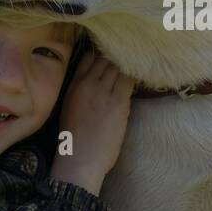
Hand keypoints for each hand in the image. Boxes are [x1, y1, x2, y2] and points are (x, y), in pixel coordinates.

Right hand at [50, 50, 134, 196]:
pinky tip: (142, 74)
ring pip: (119, 67)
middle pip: (106, 58)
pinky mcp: (120, 102)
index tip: (111, 53)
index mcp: (75, 85)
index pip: (88, 58)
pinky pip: (130, 80)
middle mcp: (89, 83)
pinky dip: (135, 75)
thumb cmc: (74, 139)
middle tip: (129, 55)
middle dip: (116, 56)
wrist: (80, 157)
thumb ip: (81, 90)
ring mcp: (105, 91)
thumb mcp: (69, 107)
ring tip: (137, 62)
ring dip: (127, 64)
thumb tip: (96, 81)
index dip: (100, 53)